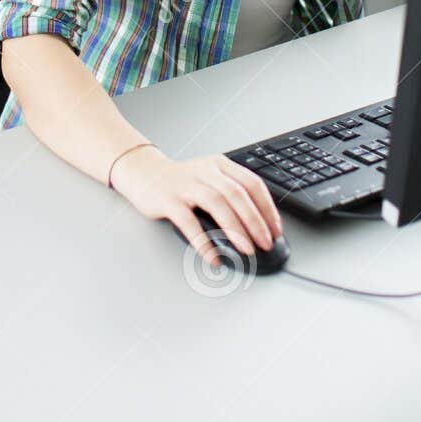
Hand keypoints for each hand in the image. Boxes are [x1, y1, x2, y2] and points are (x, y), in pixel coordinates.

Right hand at [110, 146, 282, 262]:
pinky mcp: (168, 200)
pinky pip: (189, 222)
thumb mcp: (210, 178)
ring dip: (236, 229)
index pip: (252, 183)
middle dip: (256, 221)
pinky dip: (204, 242)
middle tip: (266, 243)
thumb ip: (231, 195)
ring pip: (217, 203)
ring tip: (247, 250)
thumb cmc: (182, 181)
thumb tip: (259, 228)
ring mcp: (186, 185)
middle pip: (237, 194)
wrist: (144, 173)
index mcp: (220, 165)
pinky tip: (213, 257)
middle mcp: (205, 171)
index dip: (267, 208)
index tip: (276, 230)